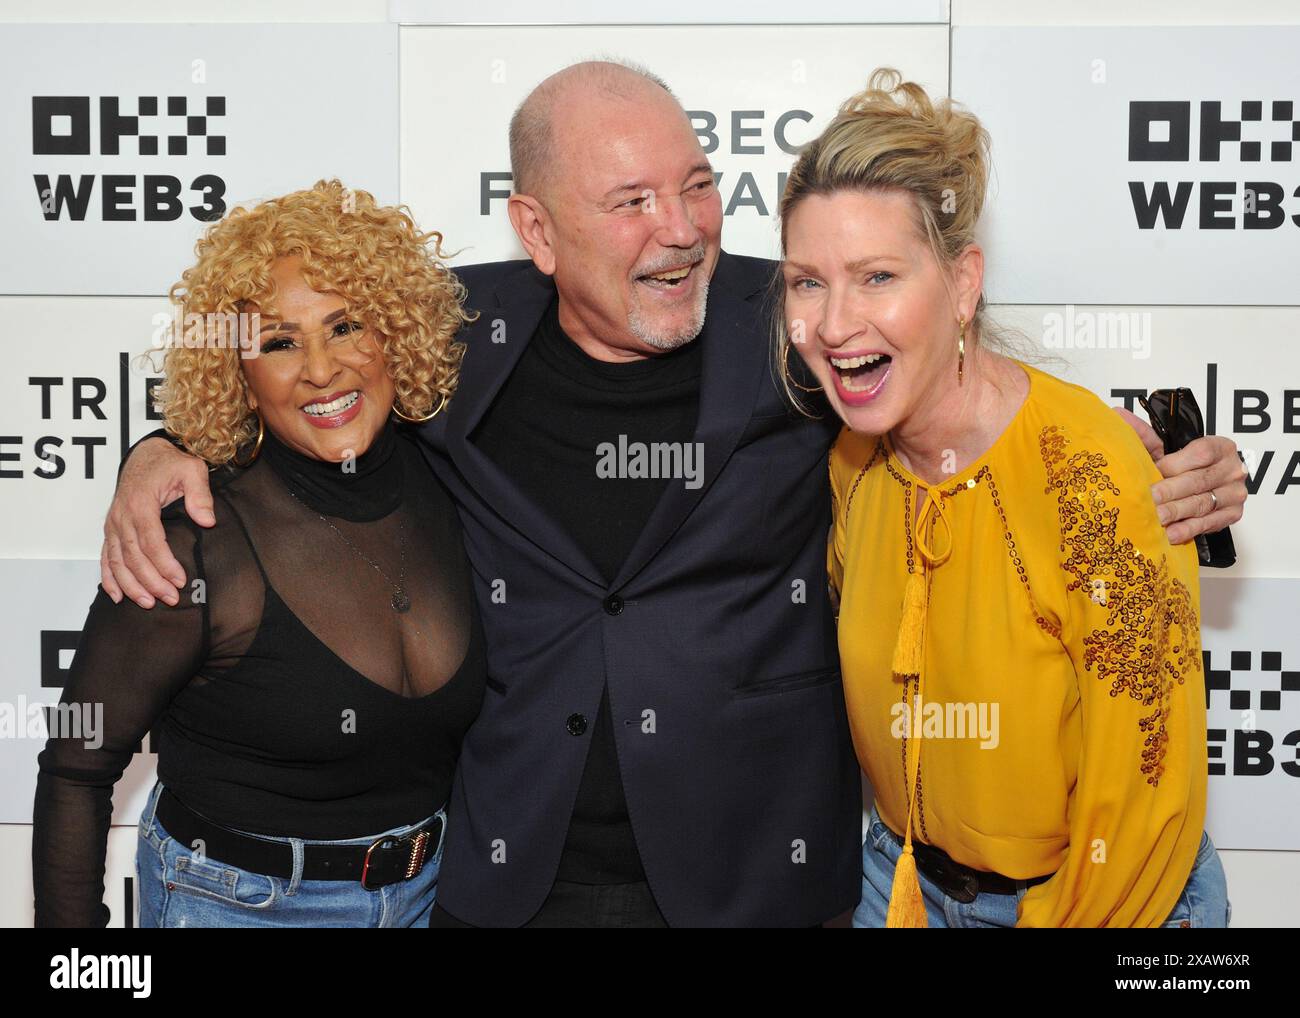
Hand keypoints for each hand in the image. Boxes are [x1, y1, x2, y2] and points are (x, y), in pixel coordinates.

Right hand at [101, 438, 214, 607]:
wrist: (146, 454)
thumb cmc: (170, 463)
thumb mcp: (191, 470)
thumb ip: (200, 494)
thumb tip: (207, 520)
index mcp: (140, 503)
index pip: (151, 541)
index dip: (164, 564)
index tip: (180, 580)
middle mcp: (122, 516)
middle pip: (133, 556)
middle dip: (151, 581)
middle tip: (171, 598)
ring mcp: (113, 524)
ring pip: (117, 561)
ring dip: (131, 585)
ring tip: (149, 602)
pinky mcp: (111, 529)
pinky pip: (105, 557)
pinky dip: (109, 578)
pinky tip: (118, 595)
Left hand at [1114, 406, 1247, 544]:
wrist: (1198, 483)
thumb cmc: (1181, 464)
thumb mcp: (1165, 447)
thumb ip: (1145, 435)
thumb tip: (1119, 416)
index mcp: (1220, 447)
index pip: (1200, 454)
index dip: (1174, 464)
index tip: (1153, 471)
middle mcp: (1232, 469)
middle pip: (1199, 481)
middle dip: (1170, 491)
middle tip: (1150, 499)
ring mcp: (1234, 493)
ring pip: (1203, 503)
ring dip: (1177, 512)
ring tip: (1157, 518)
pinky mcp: (1232, 514)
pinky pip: (1210, 523)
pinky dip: (1188, 529)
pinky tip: (1171, 533)